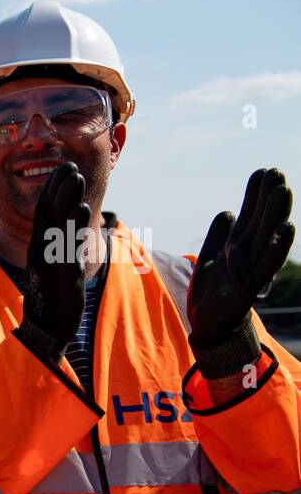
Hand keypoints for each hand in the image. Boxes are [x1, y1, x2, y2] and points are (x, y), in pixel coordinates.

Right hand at [18, 162, 92, 359]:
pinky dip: (74, 225)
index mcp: (39, 247)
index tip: (61, 169)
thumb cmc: (51, 296)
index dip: (51, 190)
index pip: (43, 213)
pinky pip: (68, 245)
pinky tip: (83, 208)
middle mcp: (42, 250)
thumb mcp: (52, 266)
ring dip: (68, 198)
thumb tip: (64, 230)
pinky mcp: (63, 273)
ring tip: (77, 177)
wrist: (47, 326)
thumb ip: (55, 246)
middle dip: (58, 187)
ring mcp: (51, 261)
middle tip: (68, 165)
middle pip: (48, 213)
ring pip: (58, 224)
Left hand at [187, 168, 294, 374]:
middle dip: (268, 197)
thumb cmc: (211, 291)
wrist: (207, 323)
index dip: (255, 194)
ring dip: (276, 214)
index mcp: (239, 245)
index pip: (249, 214)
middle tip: (276, 171)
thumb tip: (229, 211)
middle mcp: (249, 254)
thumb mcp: (208, 257)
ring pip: (266, 237)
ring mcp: (252, 268)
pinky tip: (286, 228)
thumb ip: (217, 235)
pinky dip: (276, 246)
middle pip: (261, 220)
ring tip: (283, 190)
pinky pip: (267, 264)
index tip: (262, 171)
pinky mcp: (251, 285)